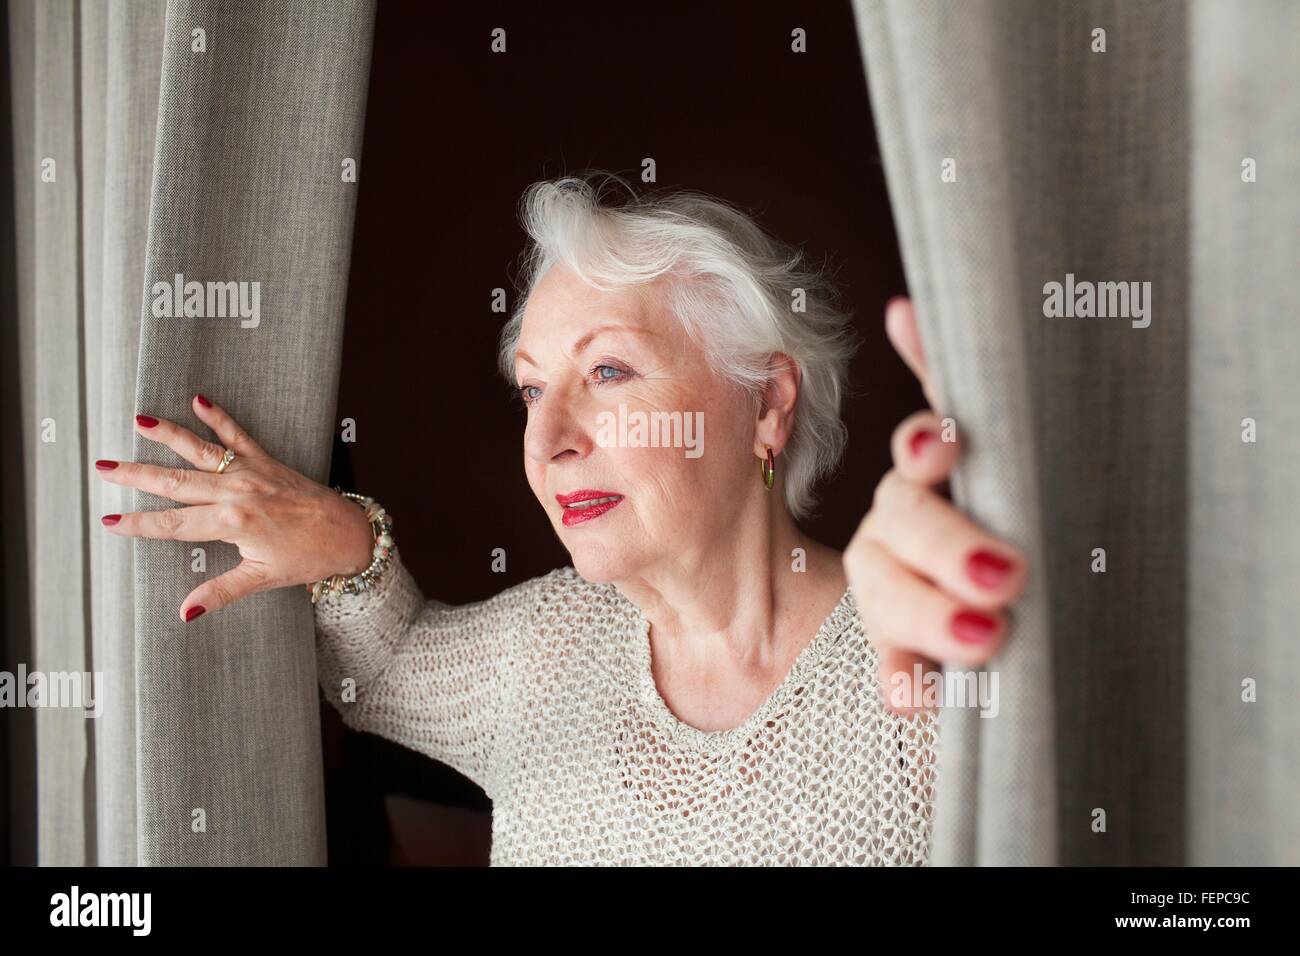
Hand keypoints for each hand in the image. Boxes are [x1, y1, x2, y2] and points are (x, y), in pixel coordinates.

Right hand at [96, 395, 375, 621]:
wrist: (348, 532)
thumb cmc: (308, 557)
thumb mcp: (263, 578)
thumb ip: (222, 591)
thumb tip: (185, 612)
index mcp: (232, 522)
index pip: (174, 524)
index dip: (139, 523)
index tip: (109, 520)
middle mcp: (236, 491)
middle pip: (176, 482)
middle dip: (137, 475)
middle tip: (103, 467)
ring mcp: (250, 471)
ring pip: (200, 450)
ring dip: (168, 435)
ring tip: (138, 421)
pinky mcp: (265, 460)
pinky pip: (237, 434)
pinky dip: (218, 416)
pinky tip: (198, 398)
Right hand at [843, 298, 1027, 715]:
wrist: (1012, 621)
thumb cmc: (1007, 526)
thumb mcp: (996, 459)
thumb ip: (952, 386)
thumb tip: (899, 306)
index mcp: (928, 478)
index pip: (917, 451)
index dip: (925, 446)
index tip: (947, 447)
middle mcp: (900, 528)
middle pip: (901, 524)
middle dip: (947, 545)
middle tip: (1009, 576)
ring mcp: (892, 591)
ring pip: (884, 595)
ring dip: (926, 616)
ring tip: (986, 642)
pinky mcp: (900, 655)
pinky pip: (891, 669)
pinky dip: (903, 679)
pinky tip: (917, 694)